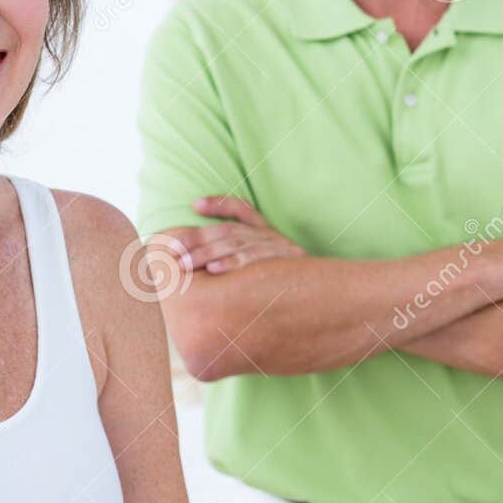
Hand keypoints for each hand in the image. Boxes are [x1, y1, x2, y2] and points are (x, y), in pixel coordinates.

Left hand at [159, 196, 304, 273]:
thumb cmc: (290, 283)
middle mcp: (270, 237)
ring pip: (236, 245)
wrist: (330, 298)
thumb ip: (245, 255)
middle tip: (172, 249)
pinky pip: (253, 262)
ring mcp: (277, 250)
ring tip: (184, 264)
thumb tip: (207, 261)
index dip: (219, 204)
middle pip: (228, 231)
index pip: (241, 209)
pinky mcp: (283, 265)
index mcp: (266, 232)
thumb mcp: (270, 262)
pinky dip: (231, 264)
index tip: (195, 205)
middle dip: (197, 238)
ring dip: (207, 254)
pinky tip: (214, 270)